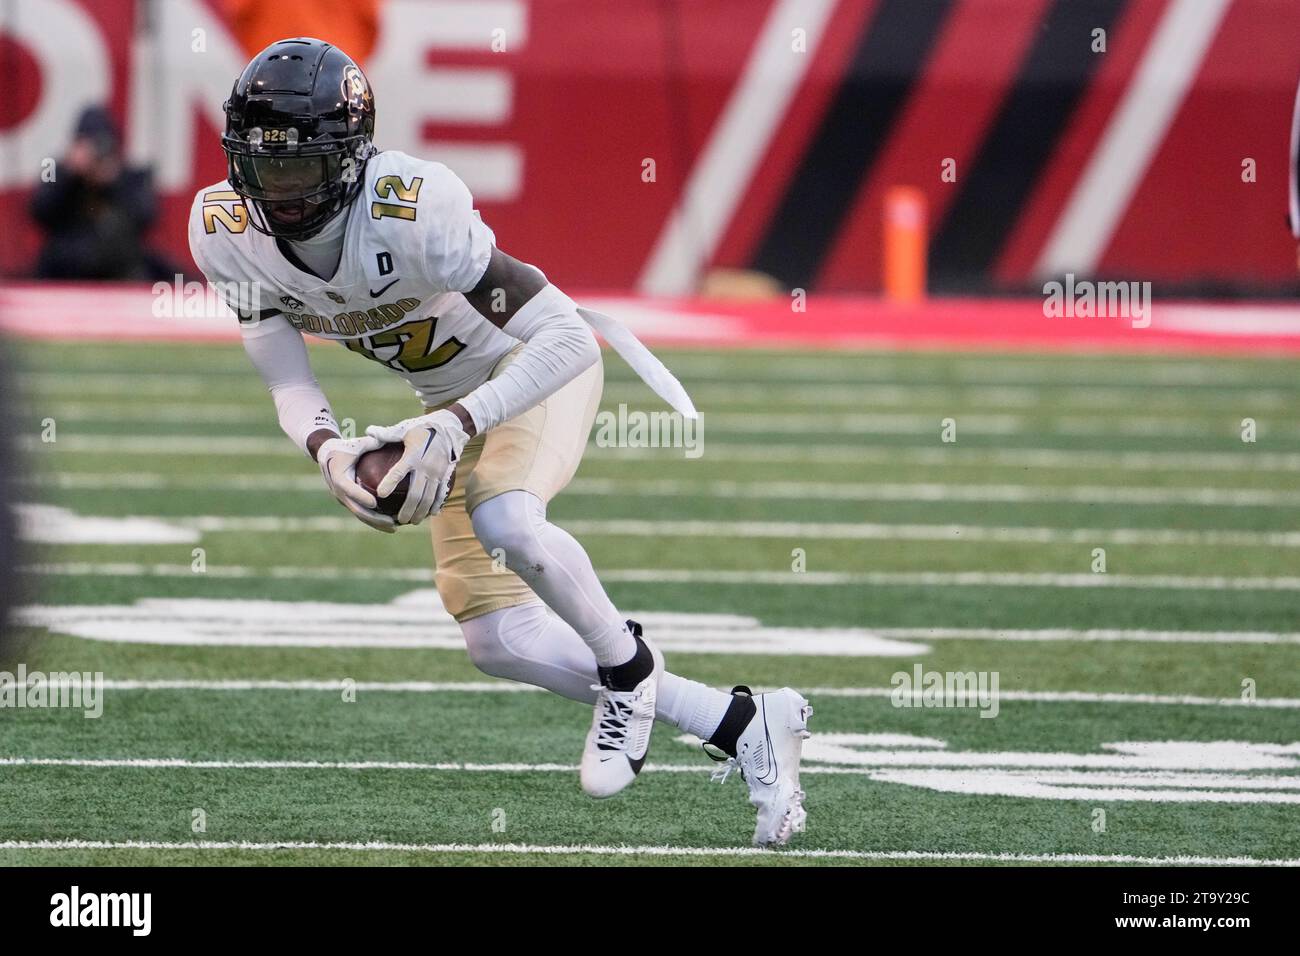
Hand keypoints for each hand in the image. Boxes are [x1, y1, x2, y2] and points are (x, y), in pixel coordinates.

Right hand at [316, 435, 395, 532]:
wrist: (326, 454)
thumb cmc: (345, 447)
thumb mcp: (356, 443)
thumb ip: (372, 442)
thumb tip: (391, 439)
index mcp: (338, 476)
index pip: (348, 489)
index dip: (360, 496)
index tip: (374, 503)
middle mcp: (339, 491)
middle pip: (356, 508)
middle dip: (374, 518)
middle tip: (392, 522)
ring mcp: (343, 498)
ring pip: (359, 515)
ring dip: (376, 523)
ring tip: (394, 528)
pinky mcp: (348, 502)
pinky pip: (361, 513)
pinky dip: (374, 520)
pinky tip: (390, 524)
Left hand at [365, 409, 469, 524]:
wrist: (449, 428)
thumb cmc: (422, 429)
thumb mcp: (404, 429)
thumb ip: (386, 434)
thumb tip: (368, 431)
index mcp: (413, 455)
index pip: (399, 471)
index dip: (390, 483)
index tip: (380, 494)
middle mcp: (426, 467)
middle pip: (416, 493)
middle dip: (408, 509)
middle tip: (399, 520)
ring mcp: (437, 473)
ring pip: (429, 497)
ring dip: (421, 512)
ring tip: (413, 521)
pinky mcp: (445, 475)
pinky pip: (441, 493)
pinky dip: (436, 505)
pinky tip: (431, 514)